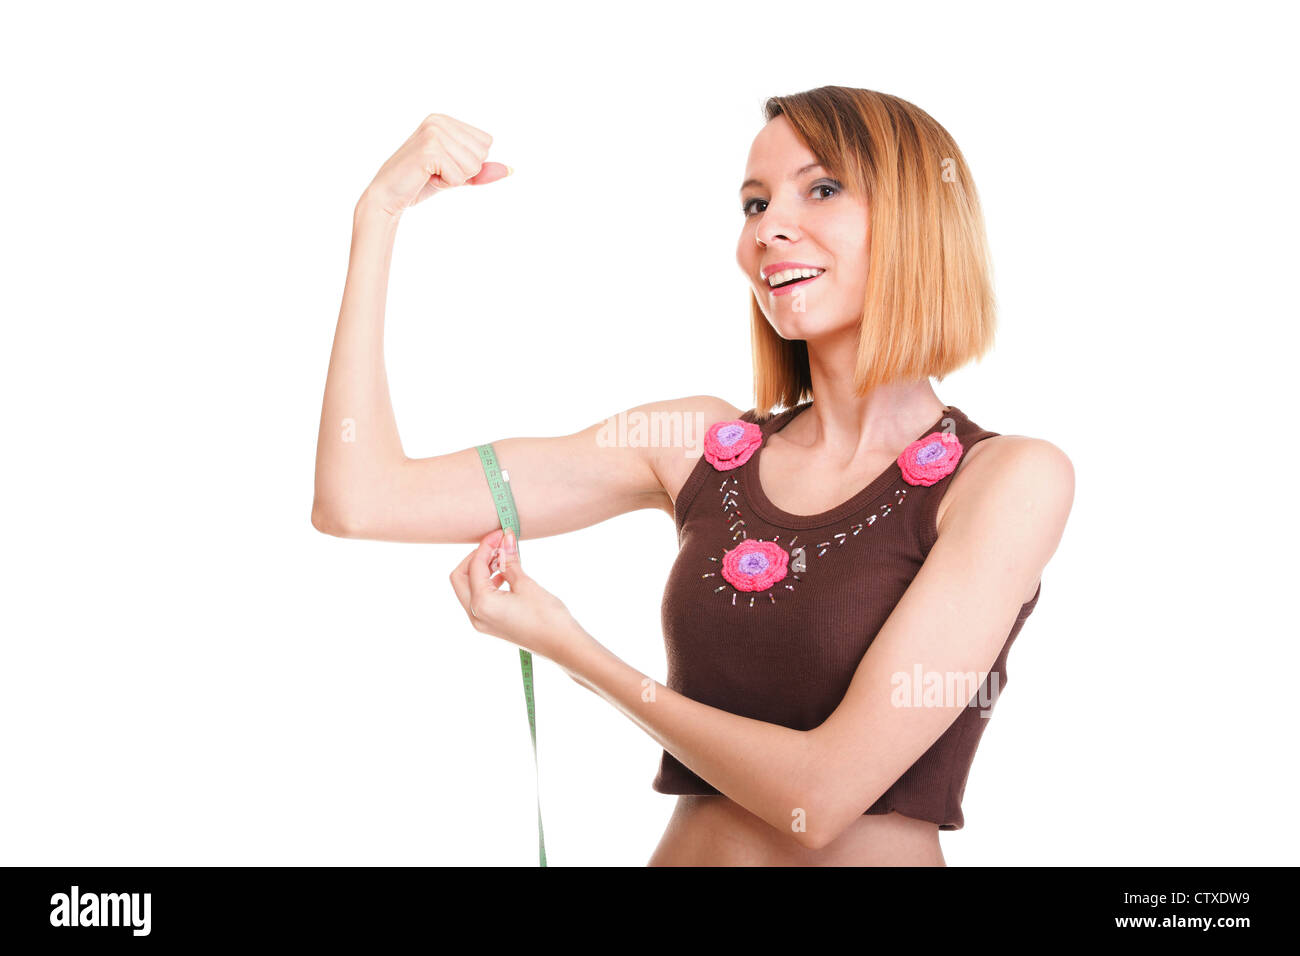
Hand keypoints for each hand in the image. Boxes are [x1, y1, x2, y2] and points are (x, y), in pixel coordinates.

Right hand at [363, 113, 511, 216]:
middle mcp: (438, 120)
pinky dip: (446, 185)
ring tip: (431, 174)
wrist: (388, 196)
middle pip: (482, 154)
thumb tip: (510, 170)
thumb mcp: (457, 175)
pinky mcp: (429, 149)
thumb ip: (482, 171)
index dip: (470, 163)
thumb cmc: (420, 183)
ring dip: (454, 179)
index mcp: (445, 119)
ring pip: (473, 166)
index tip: (443, 165)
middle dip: (464, 171)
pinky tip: (426, 178)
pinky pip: (460, 177)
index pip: (486, 143)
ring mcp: (433, 132)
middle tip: (436, 171)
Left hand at [448, 527, 583, 663]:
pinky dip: (487, 583)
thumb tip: (505, 539)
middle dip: (476, 558)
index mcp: (481, 603)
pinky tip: (506, 574)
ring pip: (468, 588)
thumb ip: (510, 561)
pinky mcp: (491, 624)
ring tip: (503, 558)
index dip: (487, 546)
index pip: (475, 566)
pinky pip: (479, 598)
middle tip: (496, 545)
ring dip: (481, 569)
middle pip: (460, 577)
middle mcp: (475, 614)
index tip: (501, 534)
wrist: (562, 645)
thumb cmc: (547, 617)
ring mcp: (481, 622)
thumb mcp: (526, 584)